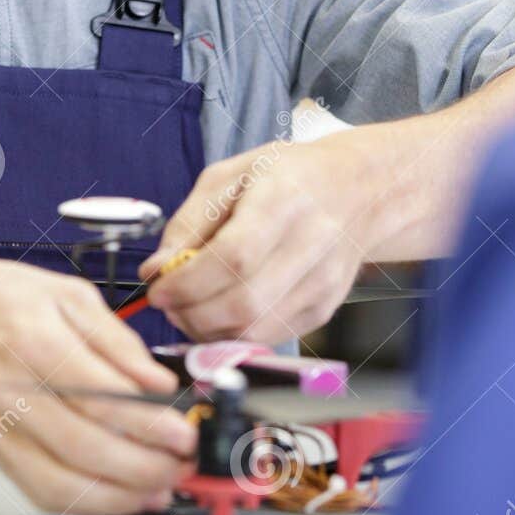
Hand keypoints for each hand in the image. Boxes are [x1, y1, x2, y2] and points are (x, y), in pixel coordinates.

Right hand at [0, 254, 196, 514]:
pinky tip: (124, 496)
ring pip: (61, 482)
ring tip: (163, 484)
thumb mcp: (63, 293)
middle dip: (145, 464)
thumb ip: (115, 338)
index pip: (97, 394)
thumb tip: (156, 380)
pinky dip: (88, 504)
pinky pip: (41, 493)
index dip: (148, 420)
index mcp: (30, 339)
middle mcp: (7, 390)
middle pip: (83, 446)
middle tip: (183, 460)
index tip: (183, 428)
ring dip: (121, 495)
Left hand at [137, 133, 382, 343]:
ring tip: (188, 307)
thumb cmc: (290, 176)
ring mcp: (322, 284)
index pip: (234, 257)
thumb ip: (187, 223)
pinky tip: (218, 312)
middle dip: (190, 313)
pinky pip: (266, 338)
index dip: (188, 282)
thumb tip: (155, 270)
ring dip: (206, 330)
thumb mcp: (229, 176)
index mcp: (284, 200)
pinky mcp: (323, 310)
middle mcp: (311, 245)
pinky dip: (231, 334)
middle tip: (168, 301)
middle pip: (243, 303)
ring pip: (253, 330)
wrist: (359, 191)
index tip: (158, 287)